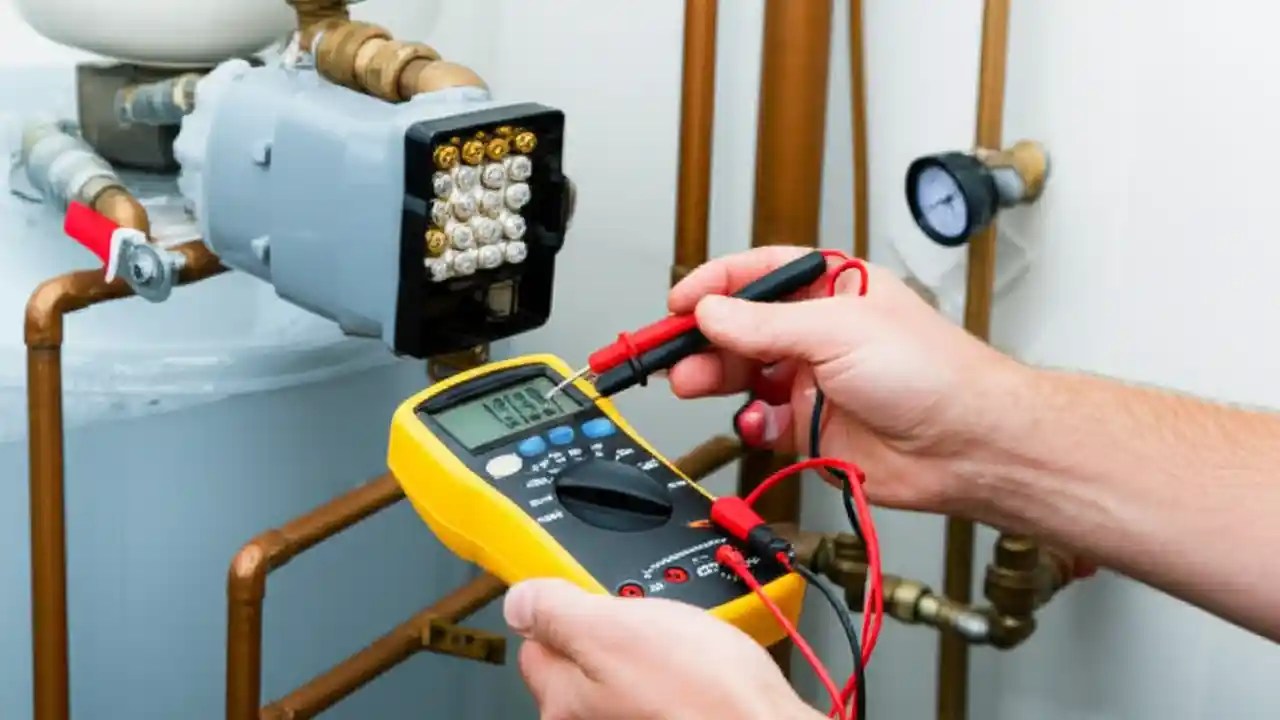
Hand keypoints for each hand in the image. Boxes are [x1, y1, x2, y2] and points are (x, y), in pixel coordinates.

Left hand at [504, 578, 823, 719]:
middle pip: (582, 665)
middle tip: (653, 623)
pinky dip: (677, 680)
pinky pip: (661, 694)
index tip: (593, 596)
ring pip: (625, 677)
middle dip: (613, 637)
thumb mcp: (613, 628)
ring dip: (650, 657)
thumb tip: (519, 601)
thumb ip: (556, 610)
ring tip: (686, 648)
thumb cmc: (701, 693)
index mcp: (563, 705)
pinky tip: (701, 671)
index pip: (536, 646)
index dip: (565, 612)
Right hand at [667, 245, 1027, 516]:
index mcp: (832, 289)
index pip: (759, 274)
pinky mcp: (813, 427)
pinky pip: (764, 421)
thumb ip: (765, 324)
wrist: (966, 445)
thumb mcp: (838, 330)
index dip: (715, 284)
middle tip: (672, 353)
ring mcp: (816, 380)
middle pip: (742, 328)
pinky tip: (757, 419)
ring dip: (716, 379)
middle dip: (704, 339)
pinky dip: (752, 421)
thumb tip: (711, 311)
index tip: (678, 301)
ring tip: (692, 383)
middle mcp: (820, 333)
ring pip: (746, 375)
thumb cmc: (932, 373)